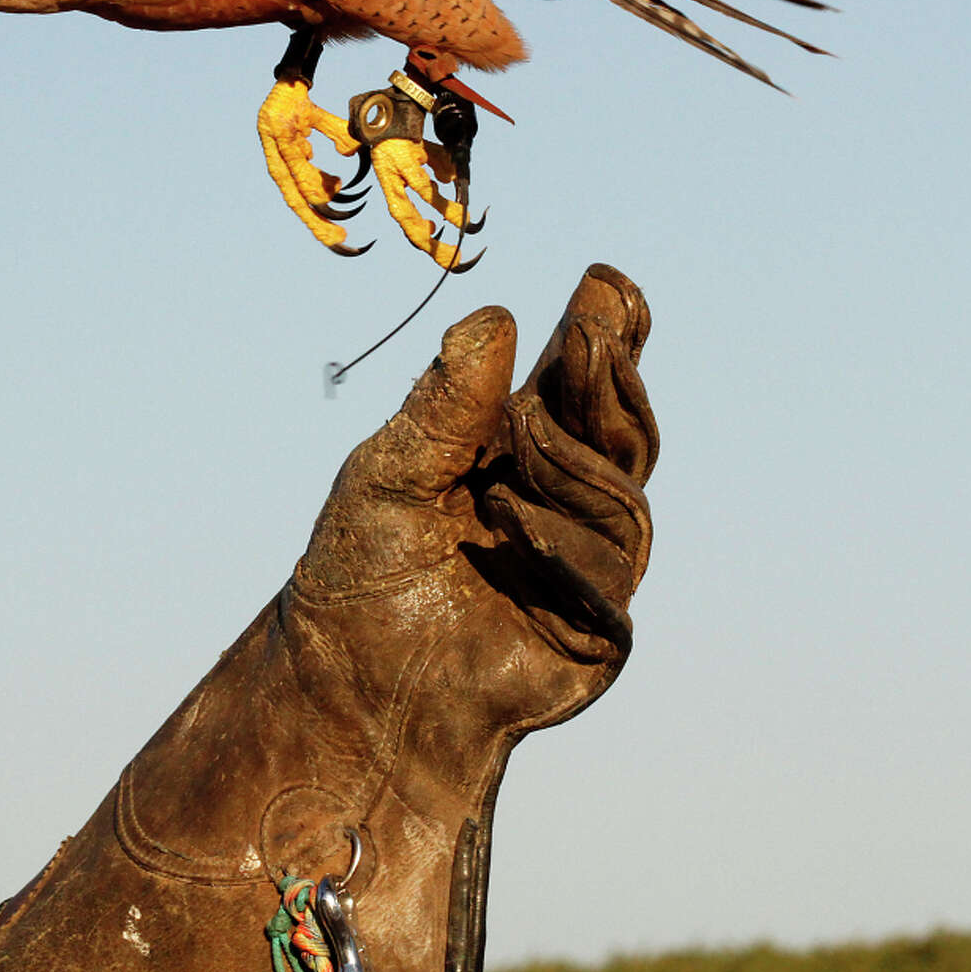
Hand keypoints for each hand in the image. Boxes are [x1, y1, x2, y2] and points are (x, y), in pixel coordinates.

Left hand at [305, 260, 656, 669]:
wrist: (349, 687)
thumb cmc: (361, 574)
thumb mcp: (390, 471)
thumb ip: (445, 405)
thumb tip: (495, 319)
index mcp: (518, 456)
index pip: (576, 391)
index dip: (602, 341)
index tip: (607, 284)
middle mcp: (565, 504)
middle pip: (618, 432)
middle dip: (610, 380)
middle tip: (594, 328)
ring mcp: (587, 568)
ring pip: (622, 496)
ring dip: (570, 461)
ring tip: (517, 441)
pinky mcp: (595, 633)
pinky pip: (605, 574)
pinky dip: (560, 541)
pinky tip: (513, 521)